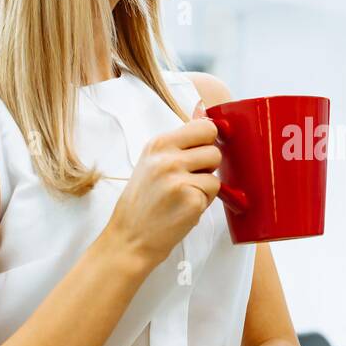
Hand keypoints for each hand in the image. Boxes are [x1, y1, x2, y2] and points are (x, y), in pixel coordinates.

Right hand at [102, 104, 221, 269]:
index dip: (207, 143)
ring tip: (184, 196)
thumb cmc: (143, 202)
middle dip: (208, 167)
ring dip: (206, 187)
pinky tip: (183, 209)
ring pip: (216, 174)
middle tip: (187, 181)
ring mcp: (179, 179)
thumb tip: (203, 107)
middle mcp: (167, 158)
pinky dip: (204, 203)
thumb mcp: (153, 162)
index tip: (197, 156)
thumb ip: (180, 140)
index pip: (204, 127)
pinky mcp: (191, 200)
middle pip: (215, 150)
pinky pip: (214, 194)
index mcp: (158, 144)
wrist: (130, 238)